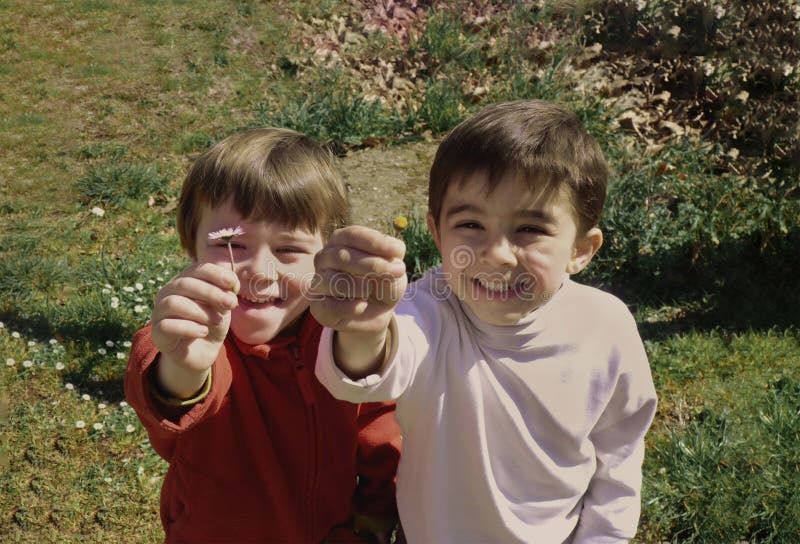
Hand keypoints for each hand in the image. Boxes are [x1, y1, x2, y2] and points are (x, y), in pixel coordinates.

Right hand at [150, 262, 239, 396]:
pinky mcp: (157, 332)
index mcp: (185, 281)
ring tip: (217, 321)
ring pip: (173, 303)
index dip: (215, 274)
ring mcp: (159, 312)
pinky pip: (167, 326)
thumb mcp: (223, 307)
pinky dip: (189, 328)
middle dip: (211, 293)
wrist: (202, 352)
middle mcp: (168, 293)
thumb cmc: (211, 323)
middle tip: (231, 304)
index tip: (233, 284)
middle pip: (185, 283)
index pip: (196, 269)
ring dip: (200, 311)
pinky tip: (203, 332)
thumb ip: (226, 293)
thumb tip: (232, 283)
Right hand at [311, 226, 406, 374]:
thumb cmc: (383, 284)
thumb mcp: (395, 273)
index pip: (352, 235)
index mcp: (341, 241)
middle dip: (372, 265)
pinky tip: (361, 305)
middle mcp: (325, 258)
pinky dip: (349, 307)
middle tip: (395, 272)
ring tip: (370, 291)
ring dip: (360, 287)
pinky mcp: (319, 307)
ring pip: (334, 280)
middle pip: (341, 256)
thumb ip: (394, 265)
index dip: (375, 242)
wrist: (376, 314)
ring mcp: (319, 283)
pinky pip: (329, 306)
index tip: (397, 250)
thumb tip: (393, 264)